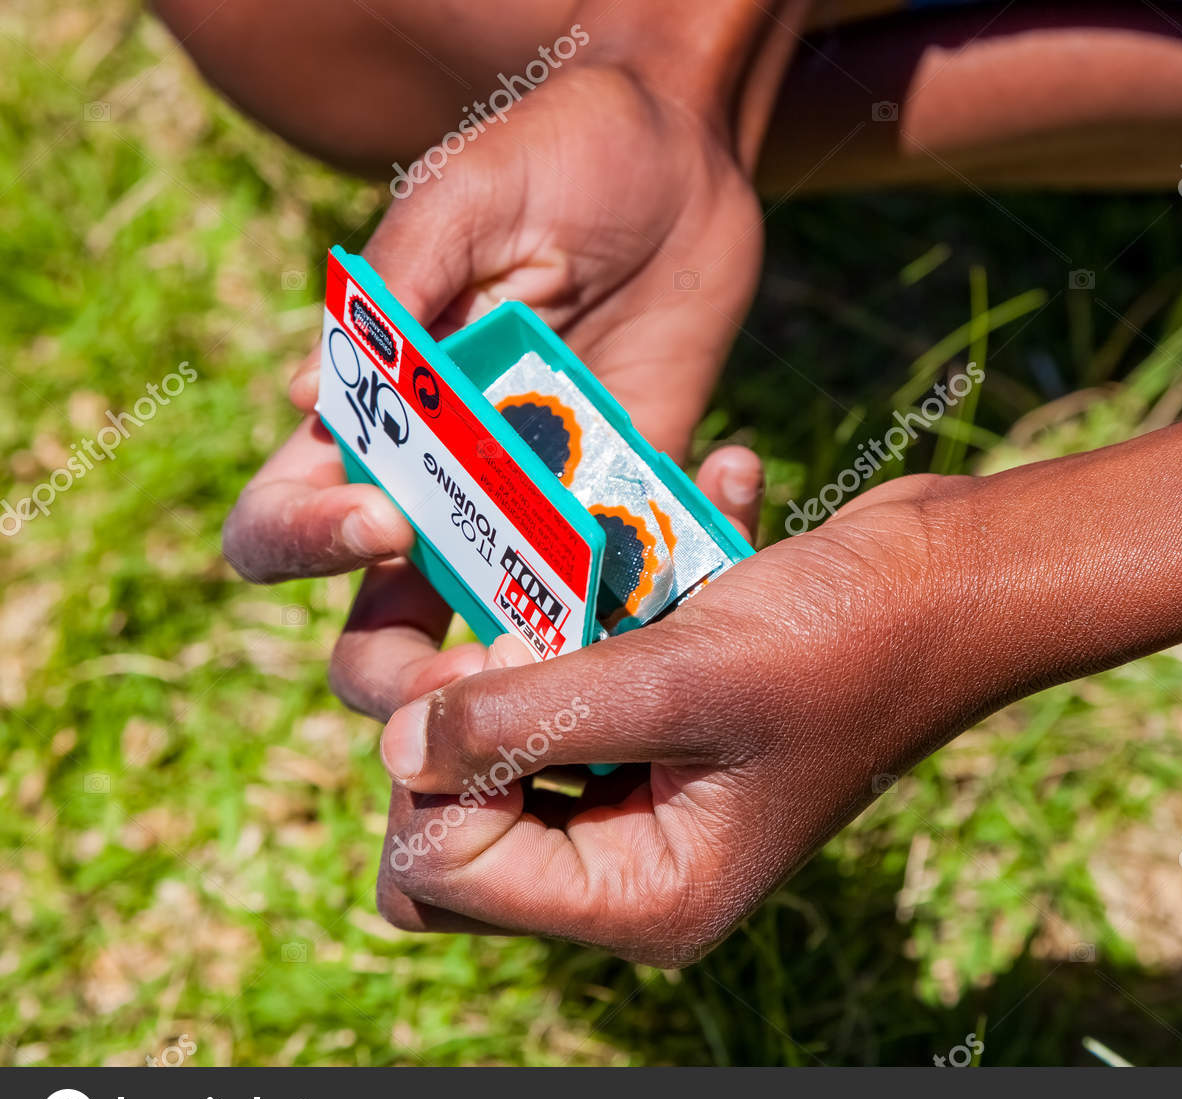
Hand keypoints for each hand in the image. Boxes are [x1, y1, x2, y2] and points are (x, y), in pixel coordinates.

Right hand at [221, 64, 767, 708]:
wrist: (682, 156)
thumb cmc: (552, 160)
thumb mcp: (465, 203)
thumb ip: (394, 292)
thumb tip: (304, 398)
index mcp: (372, 423)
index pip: (285, 522)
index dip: (307, 544)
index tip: (383, 519)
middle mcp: (444, 489)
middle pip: (377, 632)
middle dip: (399, 678)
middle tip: (469, 683)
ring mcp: (541, 511)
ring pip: (502, 643)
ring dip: (526, 682)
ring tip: (576, 680)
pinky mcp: (633, 506)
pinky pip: (635, 582)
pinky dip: (664, 587)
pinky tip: (719, 484)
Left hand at [369, 474, 989, 964]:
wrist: (959, 581)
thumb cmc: (847, 638)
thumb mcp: (678, 678)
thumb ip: (527, 720)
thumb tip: (396, 748)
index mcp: (646, 895)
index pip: (449, 875)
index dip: (437, 768)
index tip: (494, 659)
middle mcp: (637, 863)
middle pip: (460, 839)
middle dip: (459, 729)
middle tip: (510, 637)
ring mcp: (647, 794)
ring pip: (504, 757)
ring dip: (527, 656)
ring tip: (583, 582)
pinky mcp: (658, 725)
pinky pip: (575, 688)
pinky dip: (600, 612)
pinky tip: (681, 526)